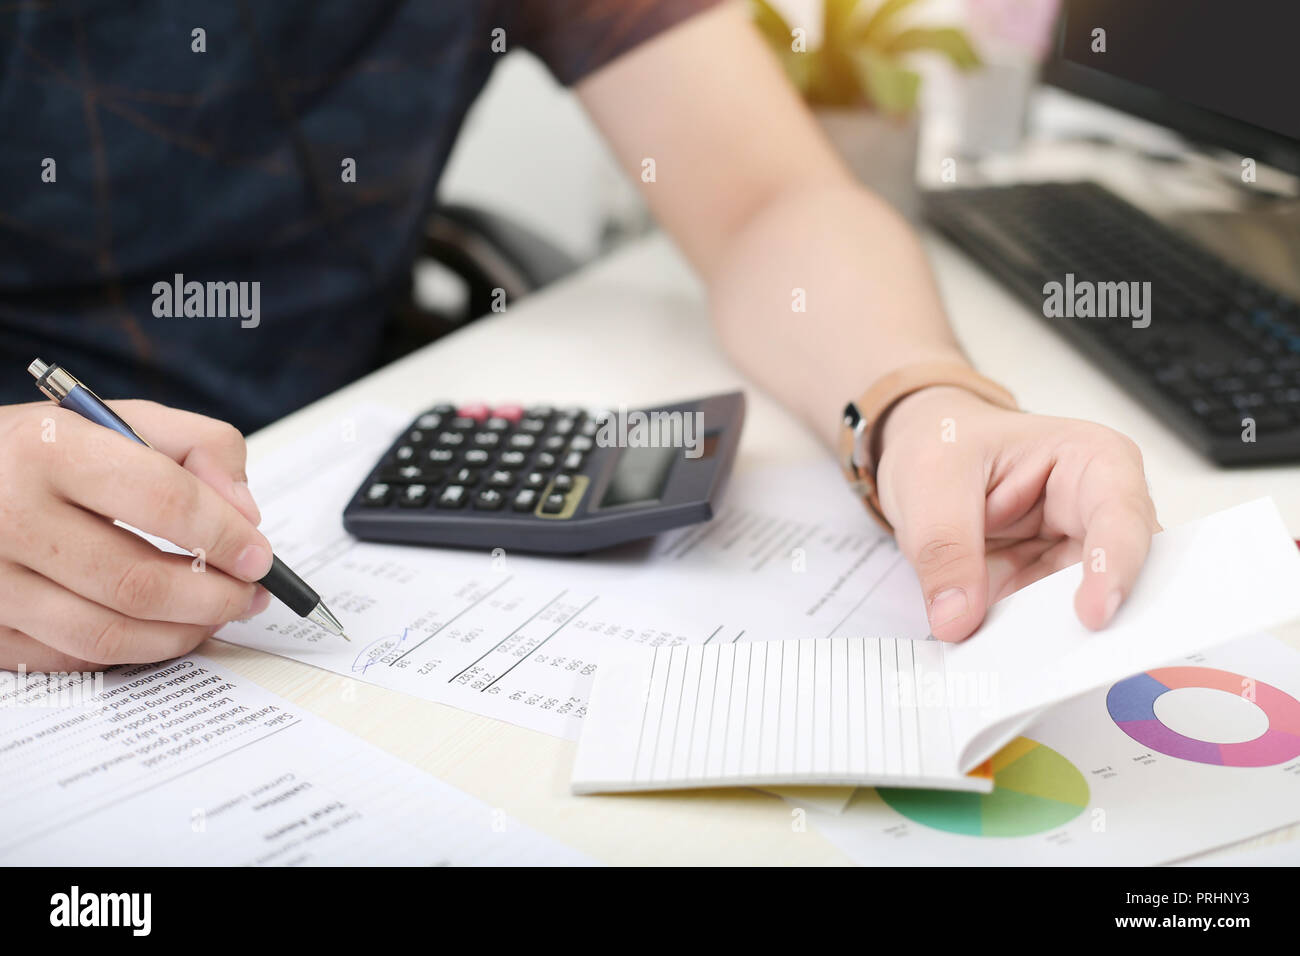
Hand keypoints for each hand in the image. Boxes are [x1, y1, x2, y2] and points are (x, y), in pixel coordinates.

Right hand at [0, 401, 273, 670]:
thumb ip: (199, 447)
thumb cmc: (45, 451)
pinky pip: (71, 656)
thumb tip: (245, 514)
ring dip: (181, 633)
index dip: (225, 535)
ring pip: (106, 633)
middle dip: (214, 597)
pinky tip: (160, 629)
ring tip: (217, 616)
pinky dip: (130, 650)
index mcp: (49, 450)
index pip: (162, 500)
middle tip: (250, 595)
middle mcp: (8, 515)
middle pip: (137, 581)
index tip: (259, 556)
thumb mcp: (117, 419)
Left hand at [875, 386, 1159, 641]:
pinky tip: (1001, 666)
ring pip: (1082, 615)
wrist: (923, 454)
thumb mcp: (931, 478)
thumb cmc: (945, 442)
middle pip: (1118, 576)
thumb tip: (958, 618)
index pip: (1119, 515)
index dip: (1114, 566)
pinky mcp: (1043, 592)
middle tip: (1070, 663)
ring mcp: (1073, 559)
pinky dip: (1022, 649)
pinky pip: (1042, 630)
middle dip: (1096, 619)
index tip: (1093, 614)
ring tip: (1025, 671)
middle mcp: (1098, 514)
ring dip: (1054, 644)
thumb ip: (945, 547)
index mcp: (1092, 461)